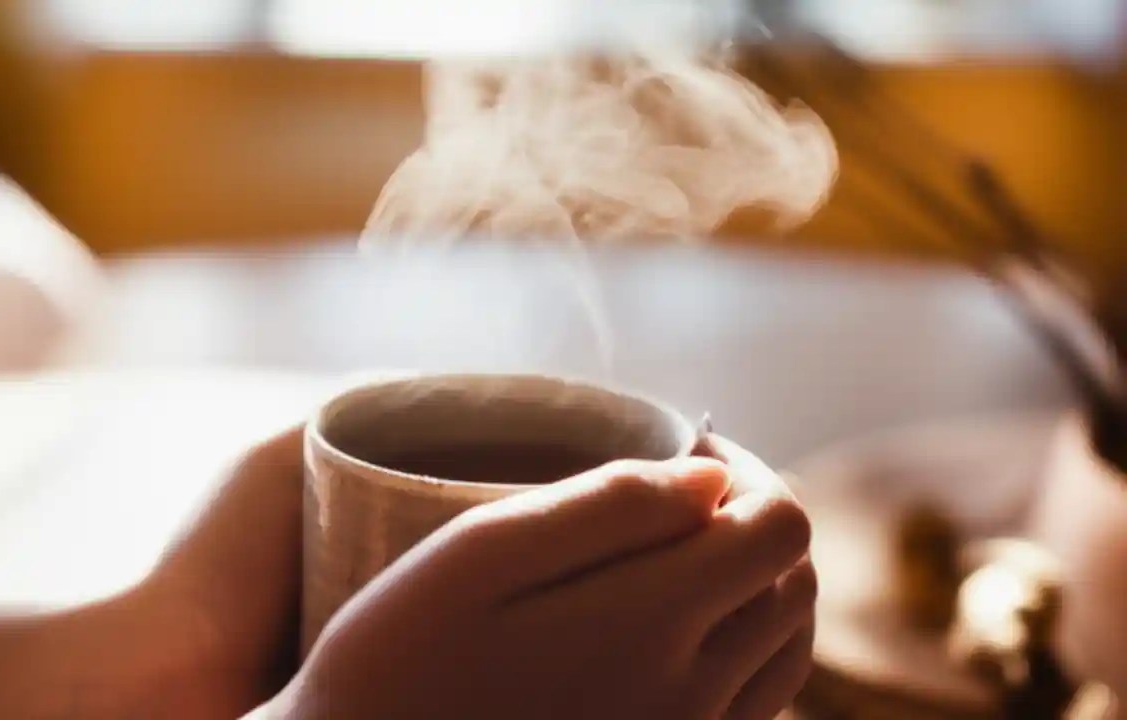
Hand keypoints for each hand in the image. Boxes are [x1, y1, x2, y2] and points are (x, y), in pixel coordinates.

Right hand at [265, 436, 814, 719]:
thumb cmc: (395, 659)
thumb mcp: (477, 555)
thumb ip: (604, 506)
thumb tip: (711, 478)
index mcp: (647, 625)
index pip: (780, 527)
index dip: (747, 470)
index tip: (684, 453)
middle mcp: (689, 697)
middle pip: (794, 581)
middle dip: (753, 516)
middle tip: (678, 493)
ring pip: (787, 645)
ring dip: (757, 580)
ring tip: (682, 550)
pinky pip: (758, 702)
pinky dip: (746, 645)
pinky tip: (677, 623)